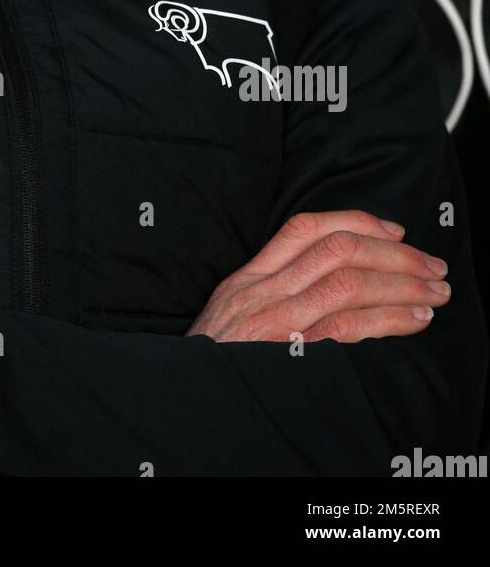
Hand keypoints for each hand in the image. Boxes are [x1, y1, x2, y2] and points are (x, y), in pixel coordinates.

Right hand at [186, 209, 450, 342]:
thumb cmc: (216, 365)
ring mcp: (273, 320)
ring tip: (435, 292)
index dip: (357, 222)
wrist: (184, 397)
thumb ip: (272, 295)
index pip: (305, 228)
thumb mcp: (232, 317)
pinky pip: (345, 327)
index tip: (394, 232)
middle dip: (394, 253)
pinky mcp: (288, 352)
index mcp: (249, 278)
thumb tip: (332, 280)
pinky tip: (414, 320)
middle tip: (433, 266)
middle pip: (337, 250)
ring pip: (347, 282)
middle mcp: (261, 291)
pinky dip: (388, 319)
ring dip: (401, 282)